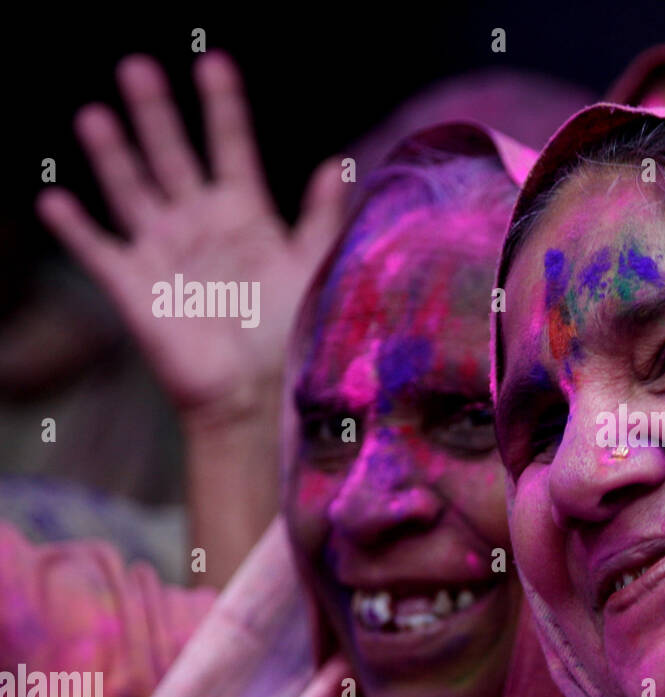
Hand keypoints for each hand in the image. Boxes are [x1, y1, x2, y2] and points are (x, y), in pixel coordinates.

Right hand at [36, 51, 346, 423]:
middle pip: (172, 155)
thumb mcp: (311, 269)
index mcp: (246, 214)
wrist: (253, 393)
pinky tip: (55, 199)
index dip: (223, 107)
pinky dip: (74, 227)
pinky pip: (97, 249)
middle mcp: (200, 223)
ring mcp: (163, 250)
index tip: (214, 62)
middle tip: (137, 66)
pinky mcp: (133, 284)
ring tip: (95, 115)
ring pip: (130, 189)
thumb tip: (337, 163)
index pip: (231, 147)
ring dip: (112, 154)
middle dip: (155, 114)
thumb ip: (320, 217)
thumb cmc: (287, 334)